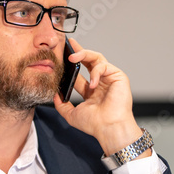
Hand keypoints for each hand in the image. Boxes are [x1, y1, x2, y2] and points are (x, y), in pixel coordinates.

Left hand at [54, 38, 146, 155]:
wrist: (108, 128)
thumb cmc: (95, 124)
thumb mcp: (72, 115)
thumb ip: (62, 105)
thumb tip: (55, 96)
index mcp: (91, 91)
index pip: (79, 72)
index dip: (71, 63)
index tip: (63, 53)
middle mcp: (100, 83)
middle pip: (89, 60)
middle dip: (79, 51)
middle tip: (69, 46)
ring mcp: (109, 79)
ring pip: (97, 58)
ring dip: (84, 54)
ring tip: (72, 57)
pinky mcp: (118, 76)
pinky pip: (104, 66)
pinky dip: (96, 72)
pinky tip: (92, 83)